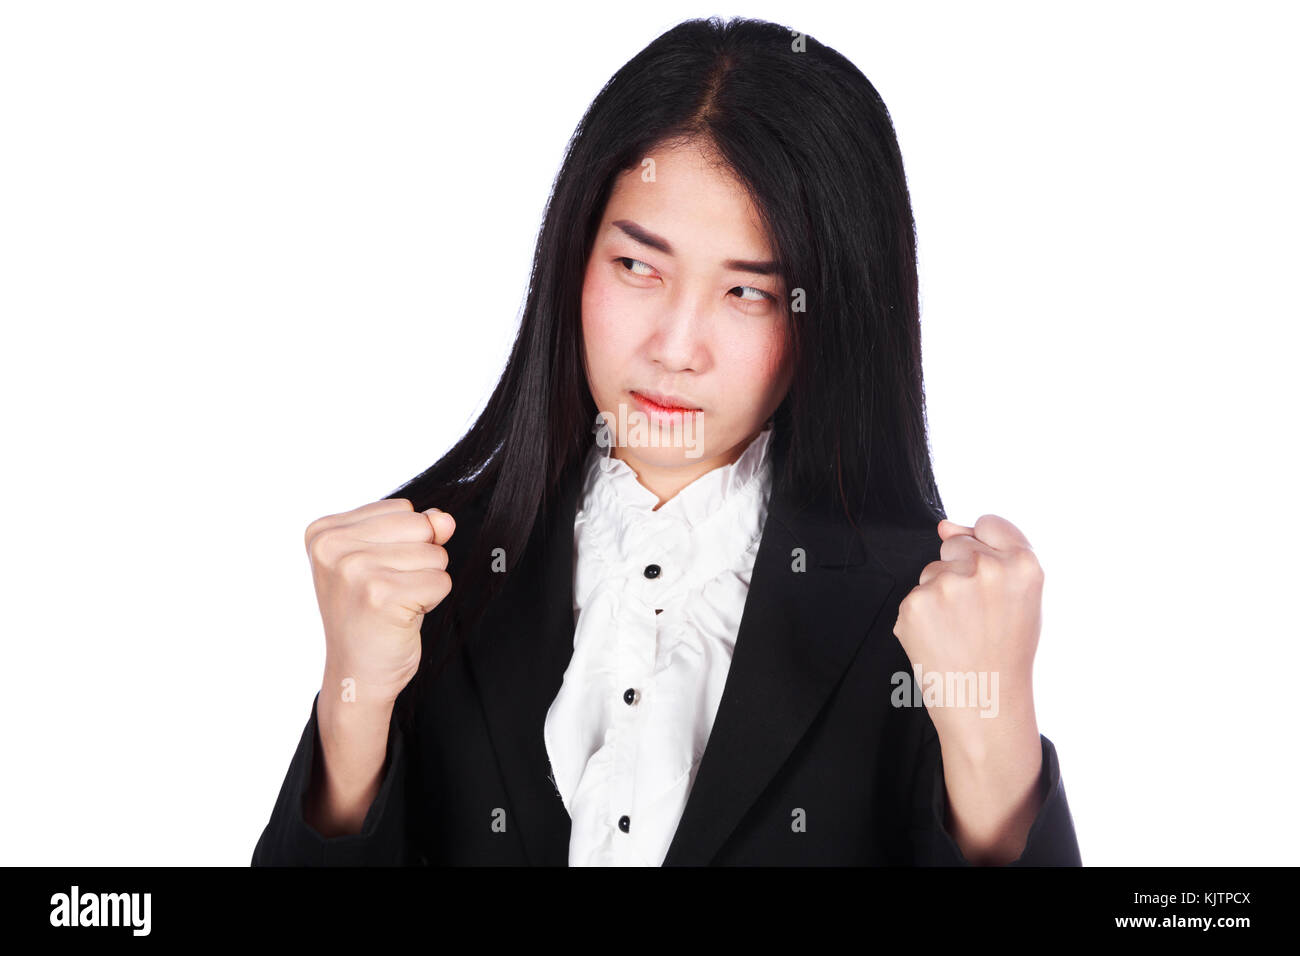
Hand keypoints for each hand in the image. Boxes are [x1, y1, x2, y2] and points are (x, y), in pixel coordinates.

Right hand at [304, 497, 455, 706]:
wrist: (356, 675)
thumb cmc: (369, 616)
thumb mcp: (384, 561)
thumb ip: (416, 529)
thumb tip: (444, 519)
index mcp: (324, 532)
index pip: (403, 509)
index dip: (404, 543)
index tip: (374, 575)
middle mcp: (333, 547)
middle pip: (421, 526)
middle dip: (419, 560)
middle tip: (388, 592)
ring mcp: (355, 570)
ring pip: (434, 553)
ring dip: (425, 582)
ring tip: (394, 605)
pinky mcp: (381, 595)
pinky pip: (441, 581)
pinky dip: (431, 602)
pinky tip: (402, 618)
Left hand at [892, 514, 1042, 758]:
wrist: (984, 702)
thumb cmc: (1006, 651)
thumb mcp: (1022, 598)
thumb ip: (993, 553)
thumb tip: (944, 525)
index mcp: (1024, 565)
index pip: (990, 524)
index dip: (985, 546)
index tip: (986, 573)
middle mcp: (986, 569)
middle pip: (956, 544)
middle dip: (960, 570)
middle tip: (975, 614)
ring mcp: (947, 585)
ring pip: (932, 570)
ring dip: (939, 594)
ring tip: (960, 631)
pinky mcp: (915, 603)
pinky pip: (915, 595)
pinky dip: (922, 615)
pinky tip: (940, 639)